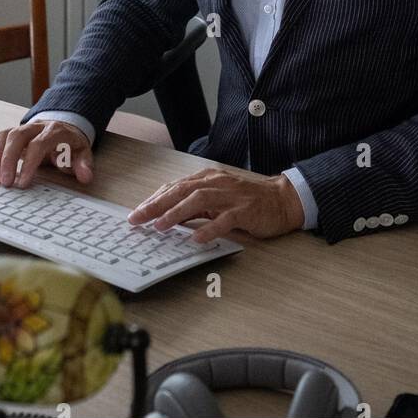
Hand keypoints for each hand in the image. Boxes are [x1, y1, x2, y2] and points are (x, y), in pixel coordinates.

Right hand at [0, 120, 93, 188]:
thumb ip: (84, 164)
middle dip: (8, 160)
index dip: (30, 163)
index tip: (23, 182)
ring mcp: (21, 129)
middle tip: (5, 183)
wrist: (63, 126)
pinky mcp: (10, 134)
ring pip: (3, 136)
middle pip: (16, 137)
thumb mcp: (82, 153)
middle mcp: (35, 127)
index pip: (39, 143)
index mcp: (54, 131)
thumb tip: (85, 177)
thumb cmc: (70, 144)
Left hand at [127, 167, 304, 243]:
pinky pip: (225, 220)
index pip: (175, 186)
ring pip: (199, 200)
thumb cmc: (247, 202)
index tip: (136, 212)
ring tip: (160, 226)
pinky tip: (196, 238)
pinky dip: (210, 228)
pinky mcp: (245, 210)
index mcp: (208, 179)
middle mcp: (217, 183)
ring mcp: (231, 196)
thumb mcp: (217, 201)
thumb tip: (168, 218)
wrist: (281, 200)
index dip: (154, 198)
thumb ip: (195, 207)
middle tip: (138, 218)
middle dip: (157, 204)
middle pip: (182, 190)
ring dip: (177, 213)